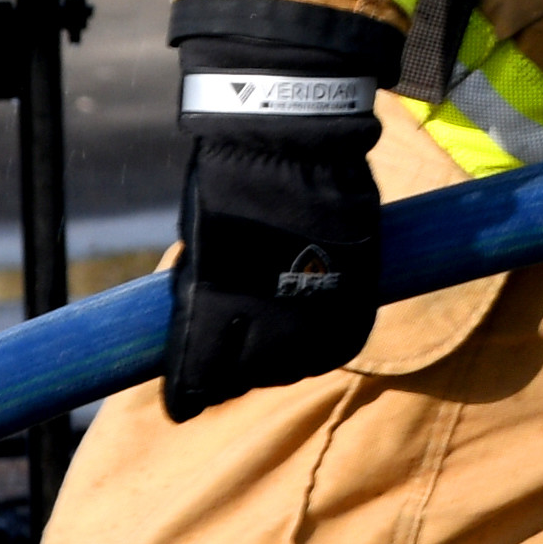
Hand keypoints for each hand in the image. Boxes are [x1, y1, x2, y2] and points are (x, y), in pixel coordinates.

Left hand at [166, 11, 399, 416]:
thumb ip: (199, 294)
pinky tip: (309, 341)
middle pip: (248, 377)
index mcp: (216, 301)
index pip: (201, 372)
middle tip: (226, 367)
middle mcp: (267, 314)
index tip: (186, 400)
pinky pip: (339, 346)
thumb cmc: (232, 184)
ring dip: (279, 364)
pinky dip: (321, 350)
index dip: (191, 390)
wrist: (296, 143)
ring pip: (295, 367)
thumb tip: (194, 331)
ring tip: (271, 346)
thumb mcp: (199, 244)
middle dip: (233, 376)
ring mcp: (316, 307)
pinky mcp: (356, 295)